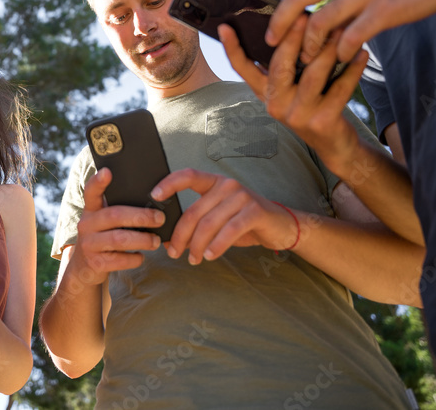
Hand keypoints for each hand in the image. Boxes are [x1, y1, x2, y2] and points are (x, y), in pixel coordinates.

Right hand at [66, 169, 163, 286]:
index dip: (98, 181)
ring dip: (143, 239)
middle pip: (115, 215)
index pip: (91, 191)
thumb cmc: (104, 238)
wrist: (84, 268)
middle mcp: (86, 224)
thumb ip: (119, 212)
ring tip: (156, 241)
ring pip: (119, 238)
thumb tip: (153, 206)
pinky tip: (141, 256)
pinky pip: (120, 260)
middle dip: (141, 216)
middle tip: (160, 218)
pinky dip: (134, 258)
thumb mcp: (104, 223)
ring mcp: (89, 244)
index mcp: (91, 210)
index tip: (107, 171)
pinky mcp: (95, 263)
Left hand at [150, 169, 298, 262]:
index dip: (169, 183)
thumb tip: (169, 238)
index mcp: (214, 182)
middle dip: (180, 235)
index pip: (188, 175)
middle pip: (194, 211)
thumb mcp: (218, 218)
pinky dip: (217, 246)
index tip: (154, 196)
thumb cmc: (244, 223)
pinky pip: (229, 230)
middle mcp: (227, 185)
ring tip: (193, 259)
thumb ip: (198, 222)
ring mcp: (242, 196)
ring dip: (197, 246)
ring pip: (209, 224)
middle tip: (173, 252)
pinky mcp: (255, 211)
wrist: (281, 226)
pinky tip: (210, 256)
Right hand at [219, 17, 368, 168]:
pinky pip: (339, 89)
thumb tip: (294, 23)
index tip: (224, 26)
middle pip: (280, 65)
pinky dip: (352, 70)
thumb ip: (288, 64)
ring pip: (312, 75)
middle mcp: (275, 105)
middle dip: (292, 38)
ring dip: (328, 50)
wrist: (334, 144)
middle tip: (304, 15)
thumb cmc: (314, 105)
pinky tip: (361, 53)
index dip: (232, 48)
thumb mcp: (293, 87)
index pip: (242, 68)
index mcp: (265, 93)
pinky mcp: (321, 122)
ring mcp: (297, 115)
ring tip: (340, 30)